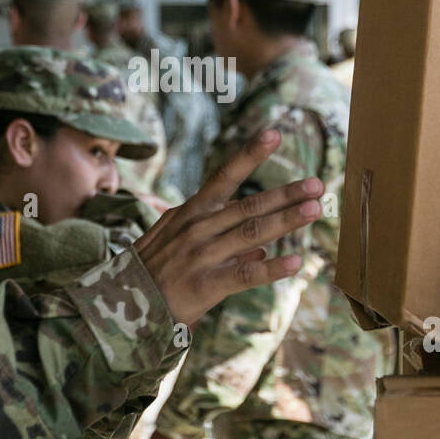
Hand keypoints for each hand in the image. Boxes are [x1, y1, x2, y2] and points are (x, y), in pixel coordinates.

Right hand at [133, 130, 321, 324]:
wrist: (122, 304)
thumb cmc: (153, 270)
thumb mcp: (179, 241)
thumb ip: (221, 240)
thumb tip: (262, 246)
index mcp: (192, 212)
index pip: (224, 176)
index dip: (250, 154)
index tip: (275, 134)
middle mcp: (198, 227)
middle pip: (249, 206)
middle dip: (285, 194)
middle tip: (317, 184)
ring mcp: (201, 255)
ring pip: (252, 233)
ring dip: (286, 221)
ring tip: (314, 210)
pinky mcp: (205, 284)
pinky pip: (245, 274)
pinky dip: (272, 268)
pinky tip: (296, 262)